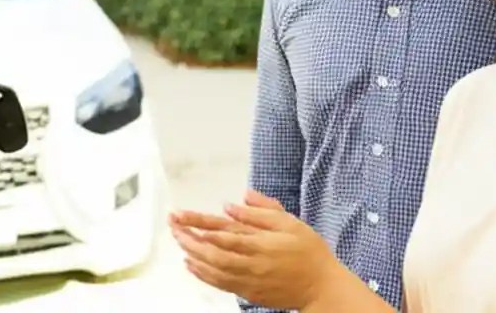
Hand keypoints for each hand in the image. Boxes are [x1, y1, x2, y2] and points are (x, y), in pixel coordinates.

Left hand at [169, 189, 351, 310]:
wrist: (322, 287)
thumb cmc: (308, 251)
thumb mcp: (290, 223)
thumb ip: (262, 212)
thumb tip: (233, 203)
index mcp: (262, 243)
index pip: (226, 234)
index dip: (201, 227)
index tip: (182, 218)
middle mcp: (252, 263)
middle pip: (213, 253)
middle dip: (189, 240)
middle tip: (173, 228)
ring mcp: (249, 280)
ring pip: (213, 270)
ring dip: (193, 256)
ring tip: (178, 241)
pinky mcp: (249, 292)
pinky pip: (220, 284)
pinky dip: (203, 274)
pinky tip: (191, 264)